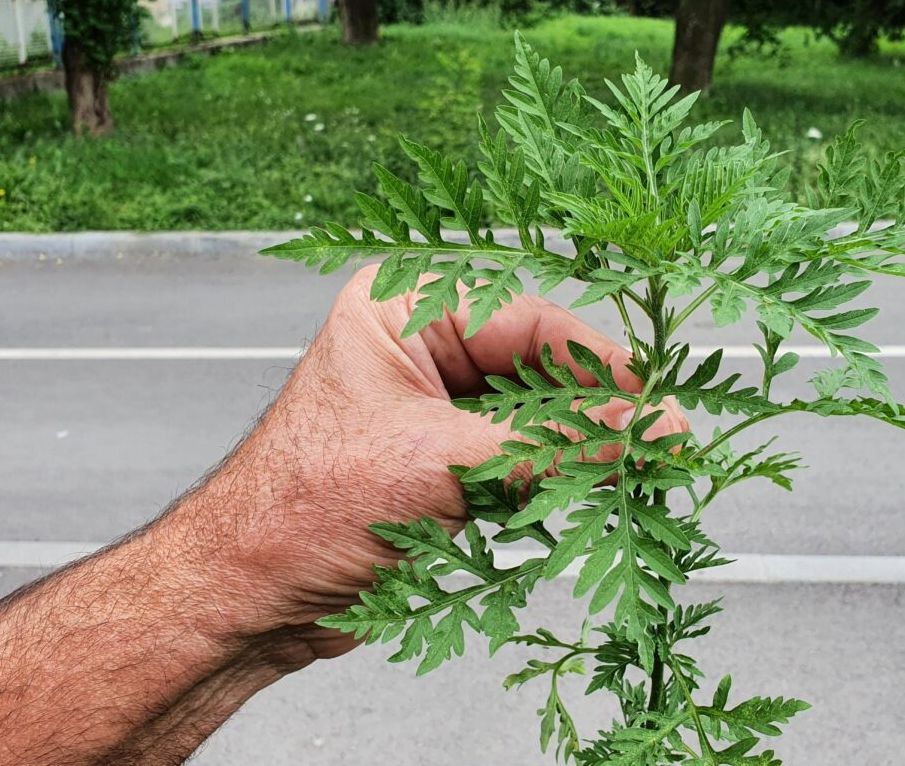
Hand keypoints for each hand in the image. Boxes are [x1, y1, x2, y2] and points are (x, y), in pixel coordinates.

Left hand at [172, 265, 686, 663]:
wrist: (247, 598)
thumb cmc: (300, 511)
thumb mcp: (437, 464)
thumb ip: (552, 443)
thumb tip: (647, 427)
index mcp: (401, 306)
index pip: (527, 319)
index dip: (598, 362)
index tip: (656, 401)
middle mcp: (422, 346)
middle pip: (539, 367)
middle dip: (595, 411)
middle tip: (657, 445)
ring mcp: (437, 406)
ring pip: (538, 416)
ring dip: (581, 449)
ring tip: (633, 474)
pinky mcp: (448, 460)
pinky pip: (523, 457)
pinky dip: (556, 479)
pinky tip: (586, 497)